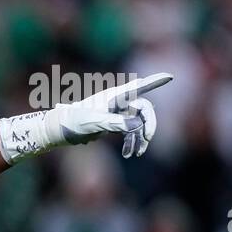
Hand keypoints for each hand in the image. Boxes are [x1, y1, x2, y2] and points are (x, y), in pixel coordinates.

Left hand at [48, 72, 169, 157]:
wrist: (61, 128)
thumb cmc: (75, 120)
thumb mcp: (94, 122)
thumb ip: (115, 122)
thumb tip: (136, 125)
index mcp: (115, 96)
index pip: (138, 88)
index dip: (155, 82)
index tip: (169, 76)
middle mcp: (120, 102)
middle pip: (144, 109)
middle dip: (149, 124)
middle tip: (147, 139)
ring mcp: (119, 112)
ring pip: (139, 123)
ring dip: (140, 138)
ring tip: (138, 153)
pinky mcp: (116, 123)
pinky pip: (131, 131)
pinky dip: (132, 142)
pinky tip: (129, 154)